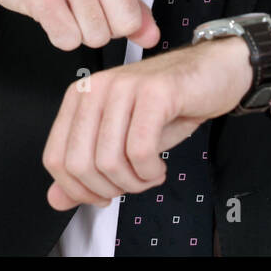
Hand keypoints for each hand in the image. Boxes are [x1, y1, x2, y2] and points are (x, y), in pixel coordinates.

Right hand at [0, 0, 228, 50]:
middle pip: (125, 23)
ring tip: (67, 7)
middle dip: (109, 27)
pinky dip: (59, 35)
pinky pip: (67, 38)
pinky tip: (51, 14)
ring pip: (97, 35)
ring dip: (82, 31)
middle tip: (87, 7)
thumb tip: (151, 38)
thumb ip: (131, 5)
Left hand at [41, 37, 253, 209]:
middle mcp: (96, 87)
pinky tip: (159, 166)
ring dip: (134, 182)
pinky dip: (150, 171)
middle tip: (131, 183)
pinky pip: (140, 150)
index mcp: (80, 97)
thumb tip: (56, 199)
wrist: (214, 71)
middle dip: (108, 189)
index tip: (102, 194)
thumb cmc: (169, 104)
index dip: (78, 190)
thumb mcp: (122, 140)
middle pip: (79, 164)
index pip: (55, 159)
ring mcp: (124, 86)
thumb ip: (86, 169)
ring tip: (149, 174)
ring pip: (110, 161)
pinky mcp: (155, 92)